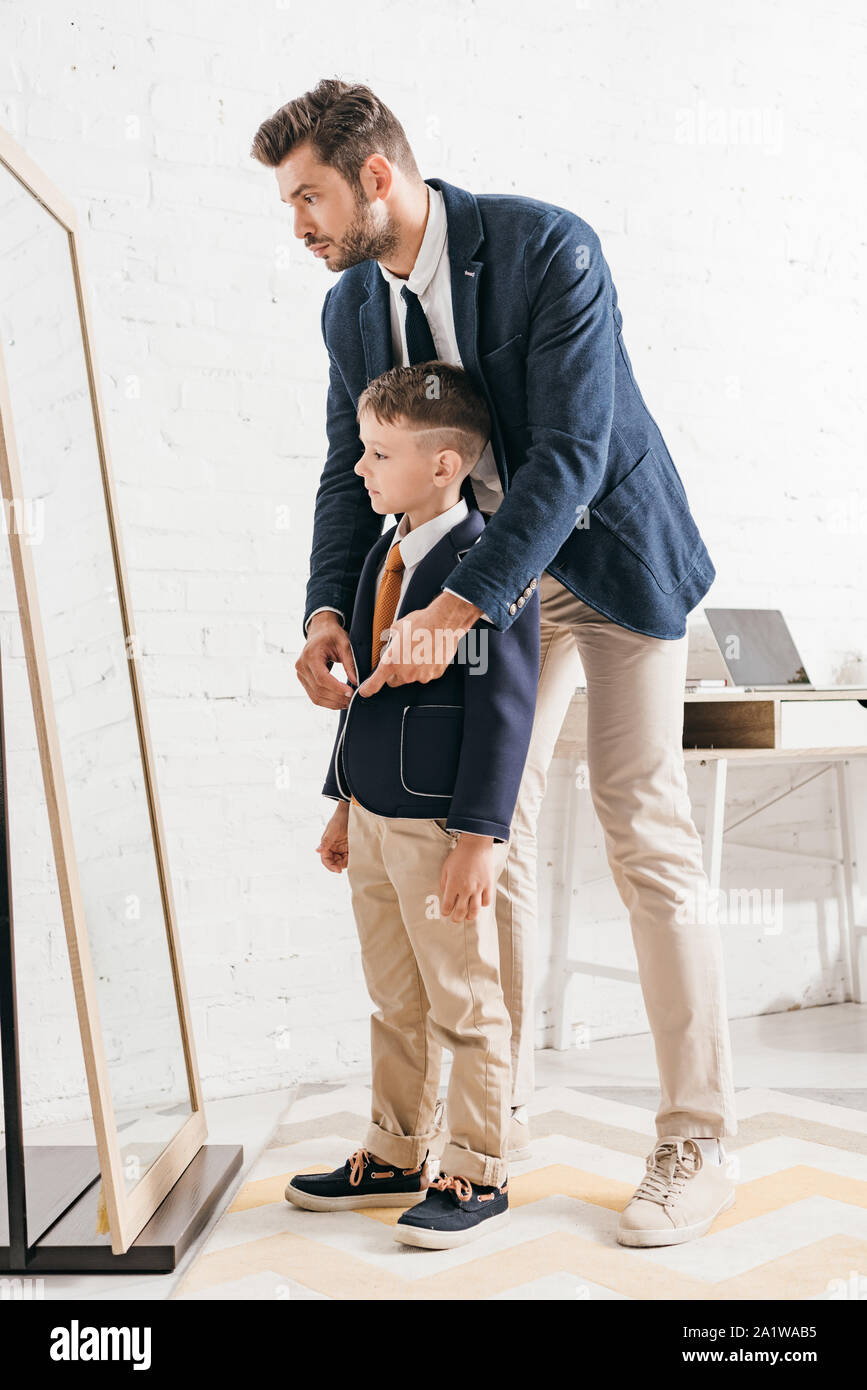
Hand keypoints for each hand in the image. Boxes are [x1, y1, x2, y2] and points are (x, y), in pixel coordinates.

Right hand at [296, 612, 356, 709]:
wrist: (320, 631)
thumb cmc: (332, 635)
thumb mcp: (344, 644)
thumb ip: (350, 663)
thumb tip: (356, 682)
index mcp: (311, 655)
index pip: (322, 678)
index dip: (337, 688)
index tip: (351, 692)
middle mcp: (302, 666)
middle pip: (318, 690)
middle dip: (337, 698)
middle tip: (353, 700)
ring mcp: (301, 674)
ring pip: (315, 696)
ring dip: (333, 703)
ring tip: (348, 703)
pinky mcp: (304, 679)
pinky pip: (314, 695)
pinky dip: (327, 701)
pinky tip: (340, 701)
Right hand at [317, 802, 349, 871]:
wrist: (350, 811)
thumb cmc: (339, 819)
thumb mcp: (333, 830)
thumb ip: (326, 841)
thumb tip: (317, 851)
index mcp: (326, 845)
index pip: (326, 860)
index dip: (331, 866)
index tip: (338, 870)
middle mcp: (333, 848)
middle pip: (334, 862)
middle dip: (340, 865)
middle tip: (348, 863)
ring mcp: (341, 848)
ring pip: (342, 861)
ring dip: (347, 862)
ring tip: (353, 858)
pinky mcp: (348, 847)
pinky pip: (349, 856)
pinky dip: (352, 858)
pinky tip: (356, 856)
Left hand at [358, 591, 482, 695]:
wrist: (444, 622)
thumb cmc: (421, 623)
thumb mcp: (397, 628)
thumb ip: (391, 641)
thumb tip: (392, 642)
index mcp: (391, 663)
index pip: (374, 684)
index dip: (368, 689)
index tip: (365, 691)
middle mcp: (406, 674)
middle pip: (395, 681)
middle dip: (395, 673)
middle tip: (401, 658)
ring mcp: (422, 676)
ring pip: (412, 677)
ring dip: (413, 668)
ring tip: (420, 650)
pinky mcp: (435, 674)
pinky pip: (427, 673)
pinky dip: (427, 666)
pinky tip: (429, 652)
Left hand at [440, 835, 496, 921]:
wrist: (476, 846)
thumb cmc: (459, 856)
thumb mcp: (445, 868)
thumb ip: (444, 883)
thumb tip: (445, 894)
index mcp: (453, 885)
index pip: (447, 905)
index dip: (446, 911)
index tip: (446, 913)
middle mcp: (465, 889)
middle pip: (461, 911)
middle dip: (457, 918)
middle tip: (455, 919)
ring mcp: (478, 888)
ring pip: (475, 910)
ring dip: (470, 916)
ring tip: (468, 917)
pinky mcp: (488, 885)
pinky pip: (486, 901)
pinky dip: (482, 905)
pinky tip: (479, 904)